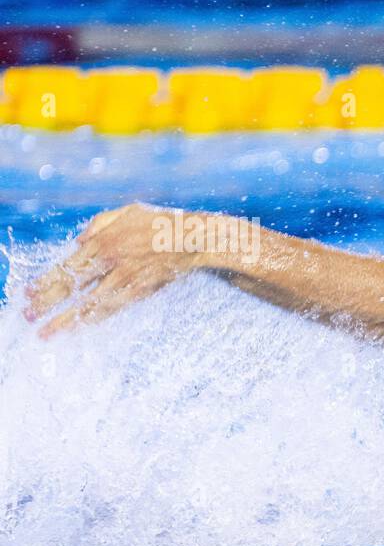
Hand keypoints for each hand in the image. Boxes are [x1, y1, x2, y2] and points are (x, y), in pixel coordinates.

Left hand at [24, 203, 196, 337]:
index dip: (46, 281)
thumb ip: (99, 224)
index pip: (67, 266)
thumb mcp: (126, 212)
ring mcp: (127, 279)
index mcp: (103, 241)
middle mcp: (111, 262)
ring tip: (49, 333)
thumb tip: (79, 242)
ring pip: (91, 303)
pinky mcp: (141, 291)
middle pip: (73, 287)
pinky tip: (82, 326)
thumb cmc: (160, 222)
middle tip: (30, 318)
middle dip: (49, 304)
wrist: (194, 239)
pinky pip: (114, 308)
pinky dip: (95, 318)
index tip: (28, 294)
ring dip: (68, 319)